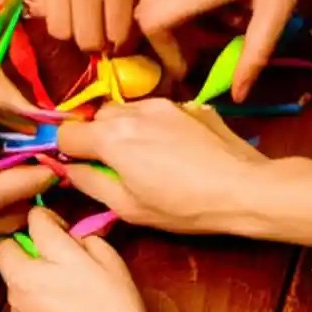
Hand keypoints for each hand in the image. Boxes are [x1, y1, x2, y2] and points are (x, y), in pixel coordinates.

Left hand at [0, 208, 157, 311]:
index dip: (50, 217)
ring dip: (29, 267)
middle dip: (26, 242)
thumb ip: (81, 237)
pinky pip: (21, 294)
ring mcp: (17, 307)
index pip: (33, 220)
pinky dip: (34, 289)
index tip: (64, 227)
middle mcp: (18, 283)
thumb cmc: (114, 307)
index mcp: (38, 262)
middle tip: (57, 251)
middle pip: (7, 247)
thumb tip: (69, 234)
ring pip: (12, 272)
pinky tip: (63, 300)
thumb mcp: (105, 259)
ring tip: (64, 278)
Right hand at [29, 0, 151, 50]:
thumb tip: (134, 20)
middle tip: (104, 27)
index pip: (119, 36)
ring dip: (74, 29)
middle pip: (88, 42)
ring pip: (62, 32)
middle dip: (99, 40)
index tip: (124, 34)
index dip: (123, 41)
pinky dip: (57, 12)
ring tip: (83, 15)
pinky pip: (45, 11)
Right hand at [58, 99, 265, 232]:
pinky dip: (153, 126)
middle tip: (115, 166)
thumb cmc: (184, 207)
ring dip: (125, 129)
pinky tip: (174, 150)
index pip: (66, 132)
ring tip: (146, 157)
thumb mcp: (129, 207)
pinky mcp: (188, 105)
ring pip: (126, 110)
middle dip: (96, 137)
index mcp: (112, 137)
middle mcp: (133, 111)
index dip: (67, 151)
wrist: (244, 188)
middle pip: (96, 116)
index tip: (80, 167)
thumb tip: (68, 169)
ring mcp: (163, 104)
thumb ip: (90, 183)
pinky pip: (156, 111)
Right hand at [136, 0, 311, 100]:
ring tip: (224, 18)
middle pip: (148, 10)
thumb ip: (253, 55)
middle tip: (204, 47)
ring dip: (180, 14)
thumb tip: (237, 94)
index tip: (188, 66)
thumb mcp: (277, 10)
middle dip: (169, 36)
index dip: (164, 51)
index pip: (152, 25)